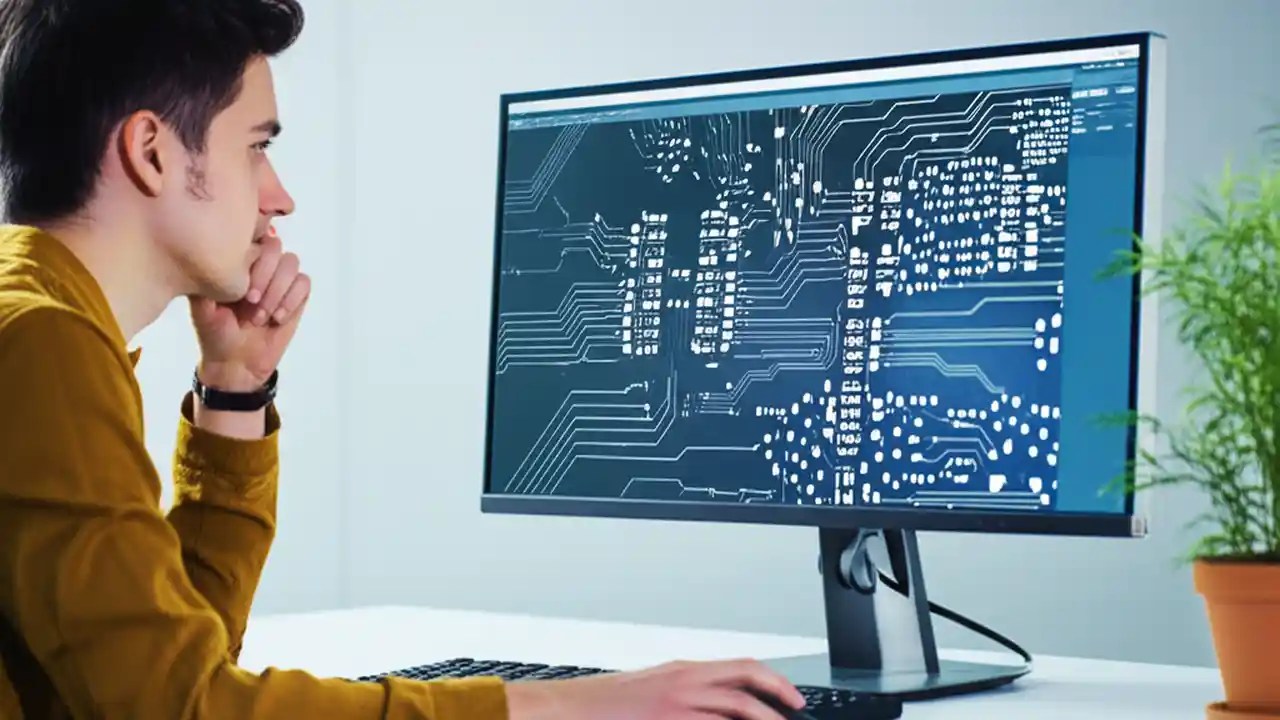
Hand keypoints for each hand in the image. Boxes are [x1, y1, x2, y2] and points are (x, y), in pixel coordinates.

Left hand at [190, 226, 310, 391]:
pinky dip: (292, 300)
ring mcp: (279, 280)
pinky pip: (304, 283)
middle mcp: (259, 266)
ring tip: (263, 316)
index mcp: (236, 263)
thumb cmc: (215, 334)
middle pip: (275, 248)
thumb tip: (216, 258)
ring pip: (291, 263)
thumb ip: (208, 282)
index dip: (251, 263)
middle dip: (266, 278)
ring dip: (278, 291)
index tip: (241, 292)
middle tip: (252, 304)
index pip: (251, 239)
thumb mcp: (202, 309)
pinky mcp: (296, 296)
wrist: (236, 363)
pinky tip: (277, 318)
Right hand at [504, 659, 806, 719]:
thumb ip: (688, 695)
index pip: (742, 668)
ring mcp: (676, 703)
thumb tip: (719, 709)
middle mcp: (685, 682)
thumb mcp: (654, 689)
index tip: (793, 698)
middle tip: (796, 713)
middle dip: (778, 700)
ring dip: (762, 719)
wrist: (569, 708)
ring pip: (735, 706)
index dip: (774, 681)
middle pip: (746, 684)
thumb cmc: (607, 704)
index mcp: (684, 671)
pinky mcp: (666, 719)